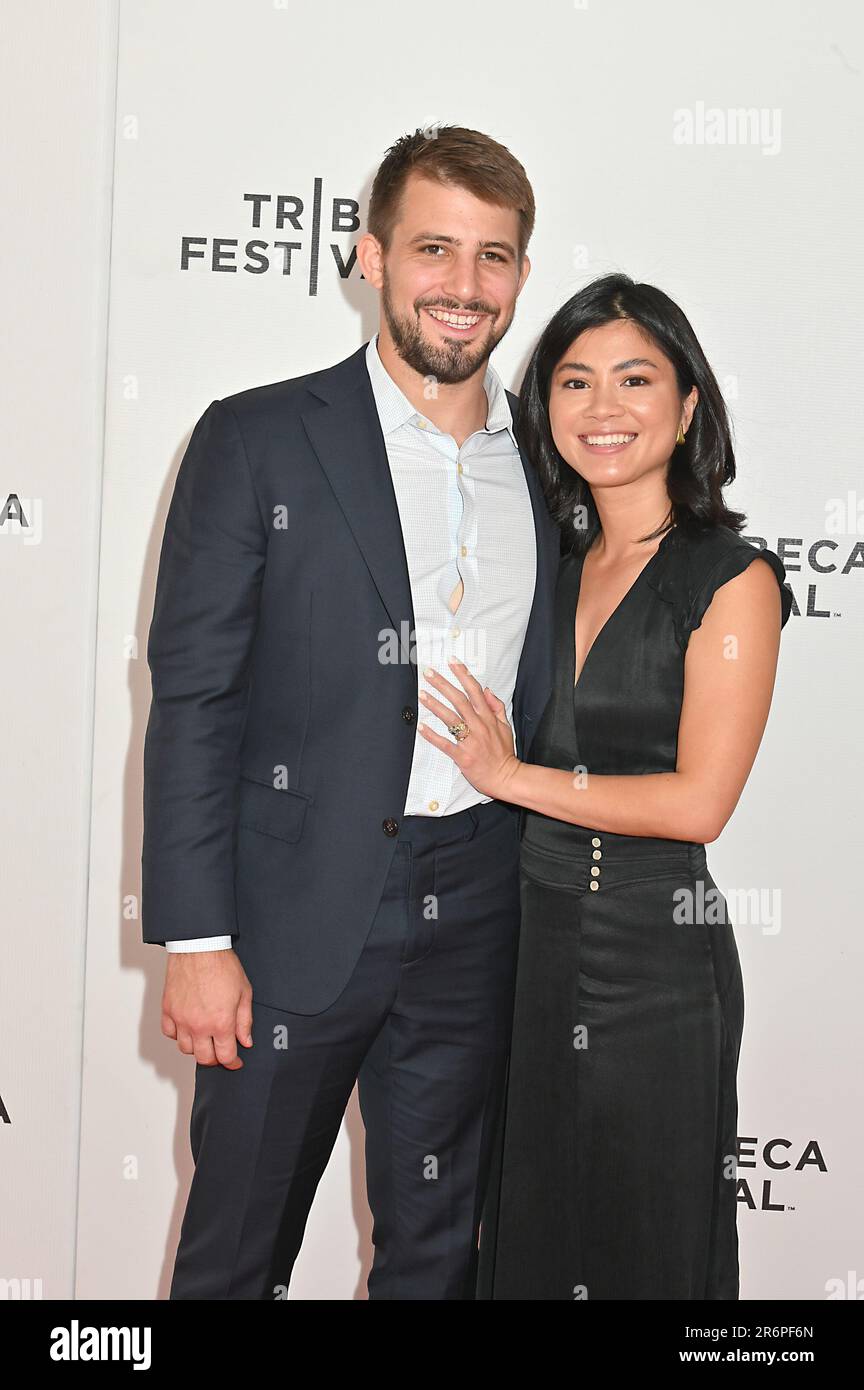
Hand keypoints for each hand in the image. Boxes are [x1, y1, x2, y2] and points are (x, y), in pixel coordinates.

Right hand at [162, 949, 253, 1068]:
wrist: (199, 947)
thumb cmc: (222, 965)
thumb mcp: (244, 993)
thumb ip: (245, 1021)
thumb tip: (246, 1041)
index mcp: (221, 1022)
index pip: (225, 1056)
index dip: (233, 1062)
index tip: (235, 1061)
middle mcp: (199, 1025)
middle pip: (204, 1058)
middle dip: (215, 1059)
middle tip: (221, 1051)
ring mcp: (181, 1019)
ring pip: (185, 1048)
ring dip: (196, 1048)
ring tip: (205, 1038)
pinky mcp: (168, 1010)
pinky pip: (169, 1033)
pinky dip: (178, 1035)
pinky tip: (187, 1028)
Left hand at [416, 657, 521, 800]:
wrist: (506, 777)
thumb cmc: (503, 754)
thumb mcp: (506, 726)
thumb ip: (496, 707)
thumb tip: (487, 690)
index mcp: (488, 718)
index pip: (474, 690)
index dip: (463, 674)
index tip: (452, 662)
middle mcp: (478, 726)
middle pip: (459, 700)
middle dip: (443, 684)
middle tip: (429, 673)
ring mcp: (470, 741)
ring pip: (450, 718)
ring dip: (435, 705)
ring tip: (422, 694)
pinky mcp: (462, 756)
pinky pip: (445, 743)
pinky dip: (432, 735)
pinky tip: (421, 727)